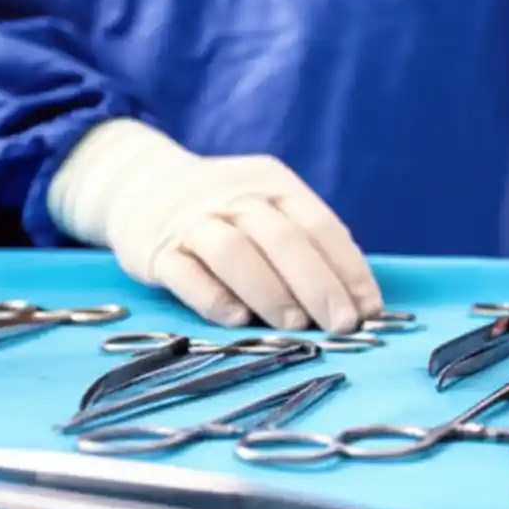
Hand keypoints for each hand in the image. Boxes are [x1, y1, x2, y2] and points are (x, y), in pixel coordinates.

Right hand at [48, 120, 381, 332]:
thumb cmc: (223, 209)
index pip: (320, 226)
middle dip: (318, 285)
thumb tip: (355, 298)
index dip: (348, 269)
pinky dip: (214, 298)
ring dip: (271, 292)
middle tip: (342, 324)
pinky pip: (186, 274)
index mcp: (273, 184)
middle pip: (283, 239)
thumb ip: (305, 242)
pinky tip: (237, 320)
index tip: (369, 309)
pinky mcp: (156, 249)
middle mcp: (235, 197)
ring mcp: (193, 221)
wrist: (139, 182)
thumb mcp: (267, 206)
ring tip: (295, 325)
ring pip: (235, 253)